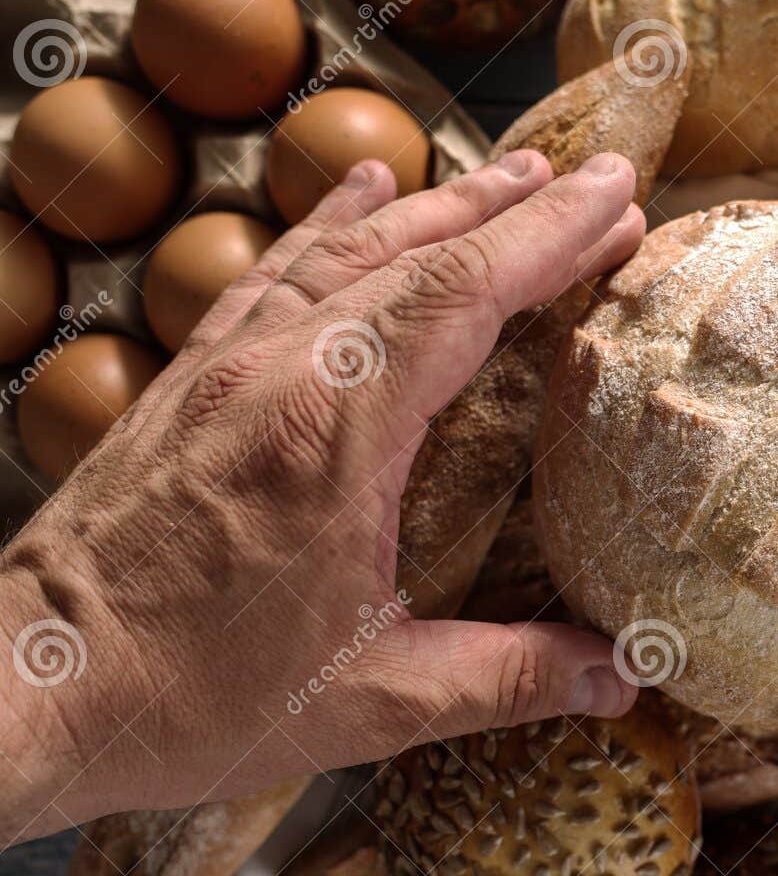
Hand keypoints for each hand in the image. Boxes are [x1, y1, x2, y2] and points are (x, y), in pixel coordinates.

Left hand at [0, 151, 644, 844]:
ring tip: (513, 173)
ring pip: (349, 249)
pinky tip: (365, 188)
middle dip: (520, 210)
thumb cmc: (189, 697)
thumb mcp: (371, 703)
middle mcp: (281, 372)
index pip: (463, 296)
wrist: (31, 685)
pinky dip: (333, 220)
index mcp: (337, 434)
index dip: (549, 240)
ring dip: (442, 203)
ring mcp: (229, 365)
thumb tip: (620, 676)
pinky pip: (277, 269)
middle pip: (419, 253)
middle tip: (599, 181)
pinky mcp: (192, 378)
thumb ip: (506, 678)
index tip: (618, 204)